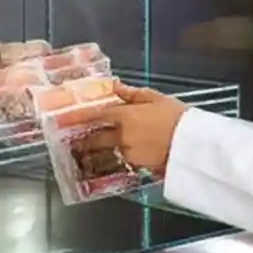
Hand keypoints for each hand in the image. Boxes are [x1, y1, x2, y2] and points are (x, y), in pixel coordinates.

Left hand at [56, 82, 190, 172]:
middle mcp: (121, 136)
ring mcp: (128, 154)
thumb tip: (114, 85)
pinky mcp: (138, 167)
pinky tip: (119, 158)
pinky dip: (118, 159)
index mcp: (124, 116)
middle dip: (81, 142)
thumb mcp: (155, 98)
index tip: (59, 120)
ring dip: (97, 153)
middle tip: (71, 142)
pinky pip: (123, 161)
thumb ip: (131, 94)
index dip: (75, 118)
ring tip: (89, 154)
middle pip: (94, 140)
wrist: (194, 146)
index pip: (93, 116)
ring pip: (108, 152)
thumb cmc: (177, 117)